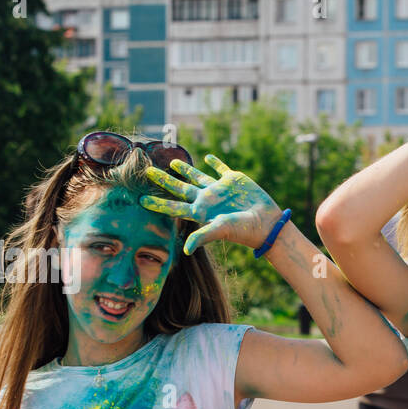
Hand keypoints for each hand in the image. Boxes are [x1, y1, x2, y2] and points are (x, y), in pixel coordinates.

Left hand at [141, 154, 282, 255]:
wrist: (267, 222)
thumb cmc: (244, 230)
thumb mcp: (221, 230)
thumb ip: (202, 236)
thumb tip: (184, 251)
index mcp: (201, 211)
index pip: (173, 207)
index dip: (157, 204)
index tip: (140, 200)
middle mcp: (207, 199)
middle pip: (179, 188)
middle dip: (163, 181)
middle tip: (147, 172)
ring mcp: (219, 189)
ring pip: (197, 177)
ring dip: (184, 170)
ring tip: (172, 162)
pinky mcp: (233, 180)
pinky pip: (220, 169)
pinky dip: (214, 163)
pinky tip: (208, 157)